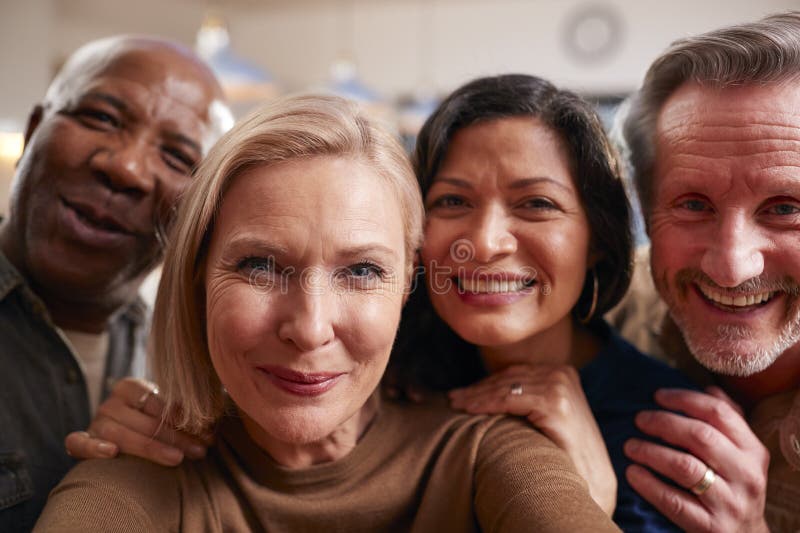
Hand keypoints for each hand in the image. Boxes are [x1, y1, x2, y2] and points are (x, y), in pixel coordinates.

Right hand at [65, 377, 212, 465]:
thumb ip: (184, 410)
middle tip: (200, 450)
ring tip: (177, 459)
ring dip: (150, 448)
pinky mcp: (82, 441)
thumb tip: (212, 418)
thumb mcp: (169, 409)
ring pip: (118, 433)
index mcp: (130, 386)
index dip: (184, 419)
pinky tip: (112, 453)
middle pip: (144, 420)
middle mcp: (110, 402)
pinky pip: (77, 443)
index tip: (207, 432)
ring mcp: (95, 422)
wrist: (127, 428)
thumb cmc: (156, 419)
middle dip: (176, 437)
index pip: (158, 402)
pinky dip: (92, 447)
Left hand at [449, 364, 616, 515]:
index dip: (486, 383)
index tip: (463, 394)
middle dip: (477, 388)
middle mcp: (562, 374)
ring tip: (456, 404)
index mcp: (562, 373)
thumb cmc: (565, 451)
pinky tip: (470, 410)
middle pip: (508, 378)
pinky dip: (486, 403)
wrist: (593, 479)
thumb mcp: (547, 416)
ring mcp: (559, 386)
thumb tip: (488, 392)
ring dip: (476, 396)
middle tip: (453, 398)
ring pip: (504, 387)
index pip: (515, 374)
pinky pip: (509, 399)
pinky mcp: (554, 403)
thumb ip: (528, 399)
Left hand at [624, 386, 768, 531]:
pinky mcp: (711, 527)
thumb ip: (727, 422)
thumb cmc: (733, 486)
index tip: (657, 396)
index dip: (684, 399)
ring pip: (685, 467)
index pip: (719, 413)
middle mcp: (746, 475)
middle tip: (639, 419)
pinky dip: (649, 484)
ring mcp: (730, 503)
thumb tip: (707, 387)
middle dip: (663, 423)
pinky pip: (674, 501)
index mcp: (753, 451)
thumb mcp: (740, 455)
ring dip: (651, 452)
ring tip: (630, 445)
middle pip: (700, 436)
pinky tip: (632, 473)